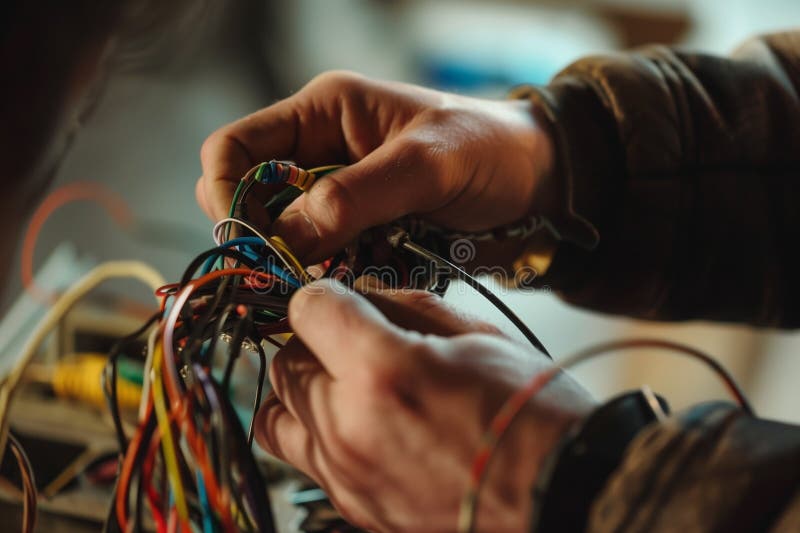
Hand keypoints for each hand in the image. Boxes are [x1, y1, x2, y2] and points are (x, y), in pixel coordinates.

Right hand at [197, 71, 554, 263]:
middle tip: (293, 271)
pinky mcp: (357, 231)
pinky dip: (330, 276)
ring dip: (300, 262)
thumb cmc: (490, 151)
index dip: (225, 194)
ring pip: (283, 237)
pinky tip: (360, 280)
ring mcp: (336, 196)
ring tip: (340, 274)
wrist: (537, 182)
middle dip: (261, 237)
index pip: (234, 148)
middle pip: (248, 199)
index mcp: (322, 113)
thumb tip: (285, 240)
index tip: (248, 244)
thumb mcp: (427, 165)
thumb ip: (355, 196)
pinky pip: (322, 259)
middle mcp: (318, 154)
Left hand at [256, 278, 592, 531]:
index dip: (325, 294)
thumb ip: (408, 308)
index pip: (308, 309)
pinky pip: (305, 459)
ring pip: (277, 415)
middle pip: (285, 362)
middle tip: (353, 340)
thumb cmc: (536, 416)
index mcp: (382, 372)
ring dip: (304, 390)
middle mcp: (348, 428)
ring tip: (346, 385)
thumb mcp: (479, 337)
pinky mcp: (355, 507)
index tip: (343, 299)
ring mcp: (347, 476)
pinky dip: (318, 433)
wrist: (565, 496)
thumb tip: (365, 297)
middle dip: (314, 342)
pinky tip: (360, 426)